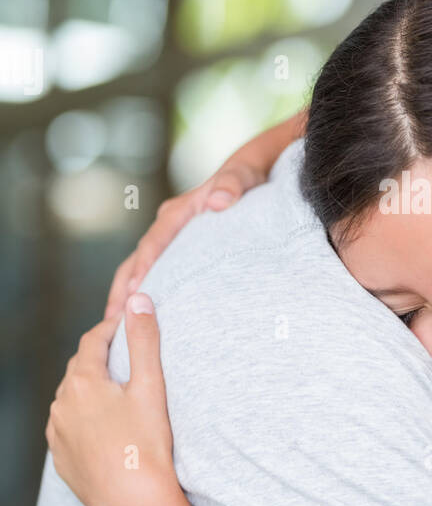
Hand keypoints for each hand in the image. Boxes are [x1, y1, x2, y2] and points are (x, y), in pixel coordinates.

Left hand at [46, 295, 177, 505]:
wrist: (134, 505)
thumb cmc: (146, 445)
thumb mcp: (151, 386)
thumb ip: (144, 339)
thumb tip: (138, 298)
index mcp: (83, 381)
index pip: (94, 340)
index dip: (112, 328)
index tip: (129, 324)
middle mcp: (62, 404)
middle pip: (80, 368)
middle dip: (100, 357)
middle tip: (125, 354)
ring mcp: (58, 433)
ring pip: (71, 398)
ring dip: (90, 389)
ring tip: (116, 392)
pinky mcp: (61, 458)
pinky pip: (68, 427)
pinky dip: (83, 418)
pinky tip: (104, 426)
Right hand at [104, 160, 266, 319]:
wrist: (246, 176)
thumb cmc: (243, 178)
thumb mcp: (240, 177)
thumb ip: (231, 185)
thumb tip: (219, 201)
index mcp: (176, 213)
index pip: (154, 242)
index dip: (144, 266)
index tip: (134, 291)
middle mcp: (166, 227)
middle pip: (136, 261)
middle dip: (122, 290)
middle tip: (111, 322)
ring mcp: (169, 240)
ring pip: (139, 270)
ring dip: (125, 297)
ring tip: (115, 330)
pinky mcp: (177, 251)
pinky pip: (156, 274)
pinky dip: (143, 295)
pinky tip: (141, 322)